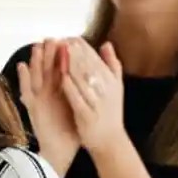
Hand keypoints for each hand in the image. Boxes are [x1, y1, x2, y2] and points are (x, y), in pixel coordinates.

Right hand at [16, 39, 77, 153]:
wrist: (61, 152)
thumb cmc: (70, 132)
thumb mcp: (79, 108)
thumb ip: (82, 94)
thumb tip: (91, 80)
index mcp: (60, 94)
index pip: (61, 71)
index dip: (62, 56)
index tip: (66, 39)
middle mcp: (48, 95)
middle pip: (47, 70)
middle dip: (49, 53)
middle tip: (50, 36)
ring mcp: (39, 101)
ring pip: (36, 77)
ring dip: (36, 61)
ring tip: (37, 45)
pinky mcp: (34, 109)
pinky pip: (27, 92)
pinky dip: (23, 79)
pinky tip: (22, 67)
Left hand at [60, 38, 125, 158]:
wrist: (110, 141)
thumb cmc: (110, 113)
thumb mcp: (116, 87)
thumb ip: (112, 65)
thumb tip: (106, 44)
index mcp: (111, 82)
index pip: (96, 61)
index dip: (84, 48)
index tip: (72, 37)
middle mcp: (106, 91)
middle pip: (90, 68)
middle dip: (77, 53)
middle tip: (64, 39)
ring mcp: (96, 103)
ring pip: (85, 81)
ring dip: (73, 66)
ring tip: (61, 52)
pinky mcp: (87, 115)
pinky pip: (79, 99)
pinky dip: (72, 88)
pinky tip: (62, 78)